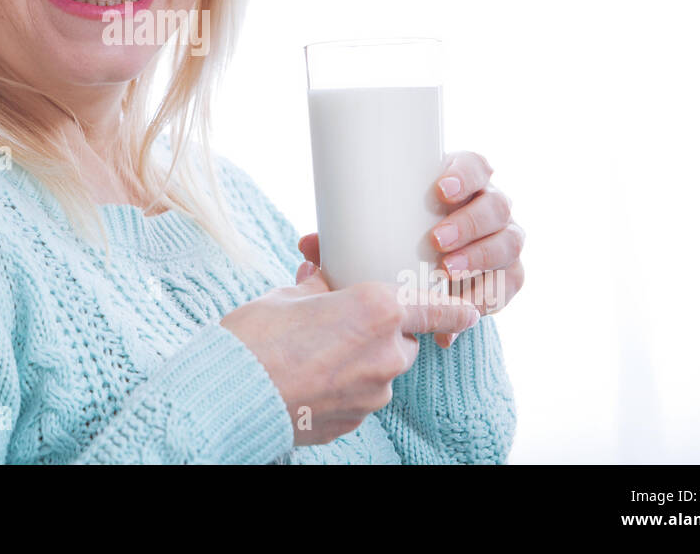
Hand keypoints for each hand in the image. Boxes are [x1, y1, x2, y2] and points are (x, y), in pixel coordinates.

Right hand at [220, 267, 478, 445]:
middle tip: (340, 324)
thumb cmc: (255, 336)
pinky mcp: (354, 421)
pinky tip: (308, 380)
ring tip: (315, 354)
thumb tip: (325, 278)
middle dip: (380, 333)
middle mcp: (385, 354)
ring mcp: (372, 394)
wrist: (230, 393)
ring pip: (381, 372)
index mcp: (375, 309)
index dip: (453, 309)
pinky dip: (343, 388)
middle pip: (402, 341)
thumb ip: (319, 287)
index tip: (468, 310)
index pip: (433, 309)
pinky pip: (360, 398)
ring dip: (360, 362)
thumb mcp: (288, 295)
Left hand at [294, 150, 524, 350]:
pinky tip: (462, 310)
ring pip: (509, 243)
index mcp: (462, 181)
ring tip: (448, 274)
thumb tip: (307, 244)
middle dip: (470, 223)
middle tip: (437, 241)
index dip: (465, 173)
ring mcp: (503, 239)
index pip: (477, 164)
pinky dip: (487, 299)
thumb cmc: (394, 232)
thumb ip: (344, 234)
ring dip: (481, 259)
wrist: (421, 269)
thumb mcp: (374, 226)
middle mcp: (490, 206)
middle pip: (496, 206)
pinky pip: (509, 284)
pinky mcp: (508, 275)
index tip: (439, 189)